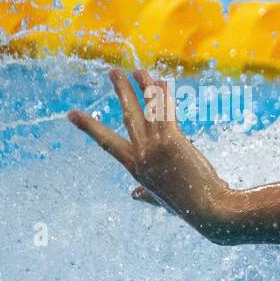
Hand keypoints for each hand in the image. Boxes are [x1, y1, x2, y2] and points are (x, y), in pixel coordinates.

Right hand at [68, 69, 236, 240]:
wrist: (208, 211)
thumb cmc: (188, 206)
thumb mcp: (160, 199)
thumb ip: (146, 194)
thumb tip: (134, 194)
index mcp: (135, 168)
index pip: (106, 143)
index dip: (90, 126)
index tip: (72, 113)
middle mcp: (141, 155)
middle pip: (127, 115)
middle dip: (120, 91)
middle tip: (112, 71)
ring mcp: (155, 148)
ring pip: (147, 109)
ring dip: (143, 86)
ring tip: (137, 69)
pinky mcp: (172, 142)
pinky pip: (166, 113)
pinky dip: (164, 97)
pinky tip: (161, 82)